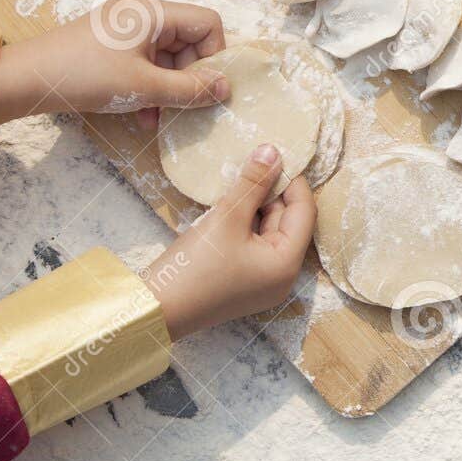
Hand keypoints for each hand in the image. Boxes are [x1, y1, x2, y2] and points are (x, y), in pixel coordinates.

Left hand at [0, 0, 228, 129]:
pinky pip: (147, 63)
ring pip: (168, 57)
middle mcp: (142, 13)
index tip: (206, 88)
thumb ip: (190, 89)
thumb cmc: (85, 76)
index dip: (215, 56)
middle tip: (183, 107)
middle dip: (190, 78)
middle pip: (190, 42)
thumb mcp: (144, 87)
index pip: (208, 24)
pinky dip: (151, 87)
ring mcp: (126, 29)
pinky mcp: (112, 45)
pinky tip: (143, 114)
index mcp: (153, 12)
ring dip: (170, 88)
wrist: (26, 79)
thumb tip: (227, 88)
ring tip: (159, 117)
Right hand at [143, 145, 313, 340]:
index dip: (292, 181)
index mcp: (287, 264)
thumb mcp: (226, 217)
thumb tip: (273, 152)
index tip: (275, 155)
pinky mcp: (245, 282)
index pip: (304, 212)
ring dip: (258, 206)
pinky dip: (247, 223)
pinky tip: (231, 204)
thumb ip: (252, 183)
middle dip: (273, 192)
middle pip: (289, 222)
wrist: (157, 308)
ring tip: (241, 179)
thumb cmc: (195, 266)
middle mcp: (283, 276)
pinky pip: (256, 245)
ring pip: (270, 232)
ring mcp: (264, 282)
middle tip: (254, 163)